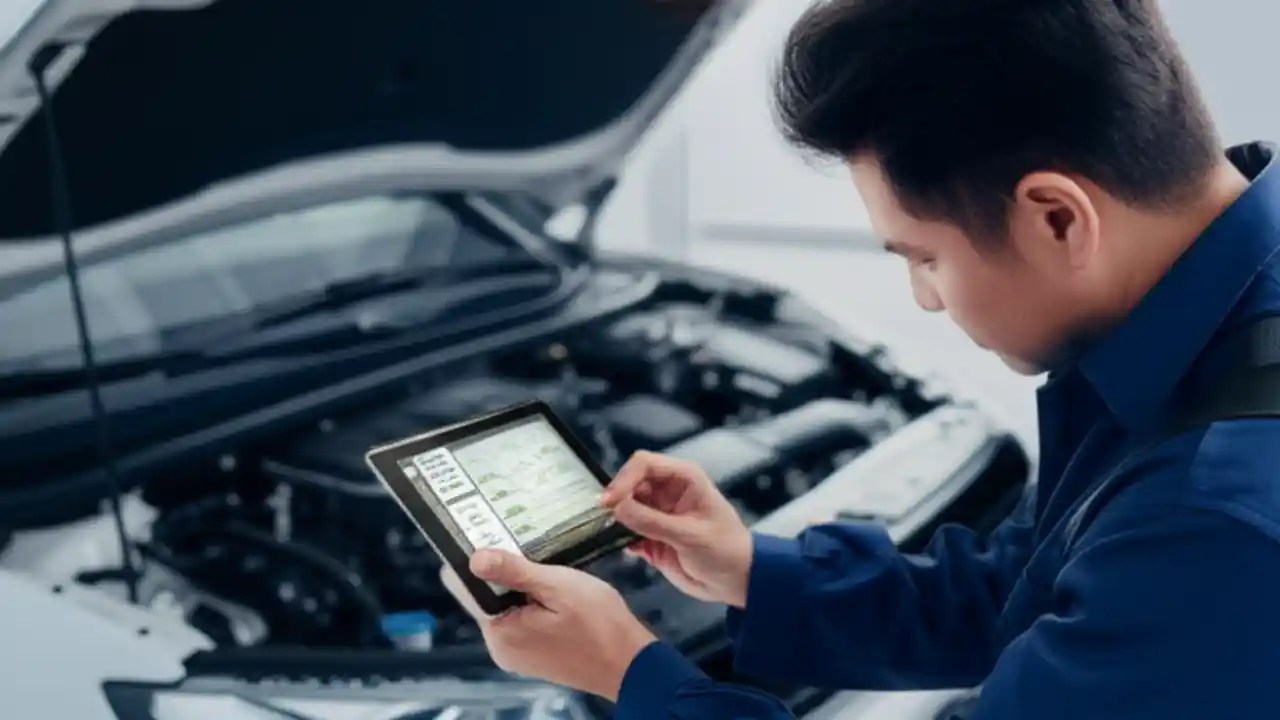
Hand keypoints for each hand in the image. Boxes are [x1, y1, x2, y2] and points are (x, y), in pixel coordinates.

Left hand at [442, 550, 655, 701]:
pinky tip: (554, 588)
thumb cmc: (600, 625)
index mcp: (501, 632)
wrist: (631, 664)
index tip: (490, 532)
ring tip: (545, 563)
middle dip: (504, 570)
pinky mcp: (533, 653)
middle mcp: (502, 647)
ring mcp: (517, 653)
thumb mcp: (558, 587)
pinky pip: (522, 618)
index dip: (476, 558)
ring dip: (521, 585)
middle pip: (486, 595)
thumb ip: (514, 572)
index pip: (467, 587)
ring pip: (506, 605)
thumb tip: (474, 559)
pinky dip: (533, 601)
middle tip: (525, 542)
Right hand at [600, 451, 753, 608]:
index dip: (624, 478)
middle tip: (603, 517)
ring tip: (606, 531)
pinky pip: (626, 531)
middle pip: (630, 483)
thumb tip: (618, 509)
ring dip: (615, 519)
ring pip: (625, 507)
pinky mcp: (651, 537)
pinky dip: (619, 537)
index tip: (611, 501)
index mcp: (683, 478)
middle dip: (615, 498)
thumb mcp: (690, 535)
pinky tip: (623, 547)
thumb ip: (653, 522)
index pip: (645, 464)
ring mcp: (657, 514)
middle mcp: (667, 492)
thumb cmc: (726, 550)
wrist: (737, 581)